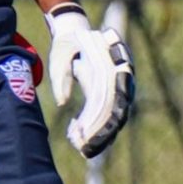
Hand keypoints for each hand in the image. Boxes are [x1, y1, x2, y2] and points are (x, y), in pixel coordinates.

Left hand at [46, 3, 134, 157]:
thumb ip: (62, 77)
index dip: (105, 119)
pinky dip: (98, 128)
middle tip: (86, 149)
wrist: (75, 34)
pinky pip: (109, 114)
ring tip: (83, 149)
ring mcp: (119, 87)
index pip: (116, 98)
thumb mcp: (60, 57)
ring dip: (102, 135)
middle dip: (103, 134)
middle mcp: (122, 78)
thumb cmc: (67, 45)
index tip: (89, 134)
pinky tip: (80, 138)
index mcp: (114, 66)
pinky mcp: (111, 93)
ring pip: (116, 117)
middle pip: (119, 113)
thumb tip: (63, 102)